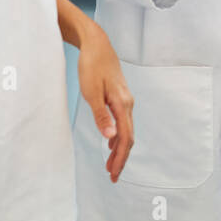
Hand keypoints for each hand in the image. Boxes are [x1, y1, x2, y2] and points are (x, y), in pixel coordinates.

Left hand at [75, 24, 134, 182]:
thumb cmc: (91, 66)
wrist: (96, 44)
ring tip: (110, 165)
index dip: (120, 158)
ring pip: (126, 130)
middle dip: (121, 158)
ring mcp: (125, 100)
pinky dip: (118, 136)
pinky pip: (123, 122)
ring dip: (119, 149)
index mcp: (122, 104)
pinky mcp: (119, 96)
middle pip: (128, 137)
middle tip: (112, 176)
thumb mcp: (92, 92)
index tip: (113, 175)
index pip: (125, 138)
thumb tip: (110, 138)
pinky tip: (111, 142)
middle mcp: (128, 103)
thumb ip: (101, 116)